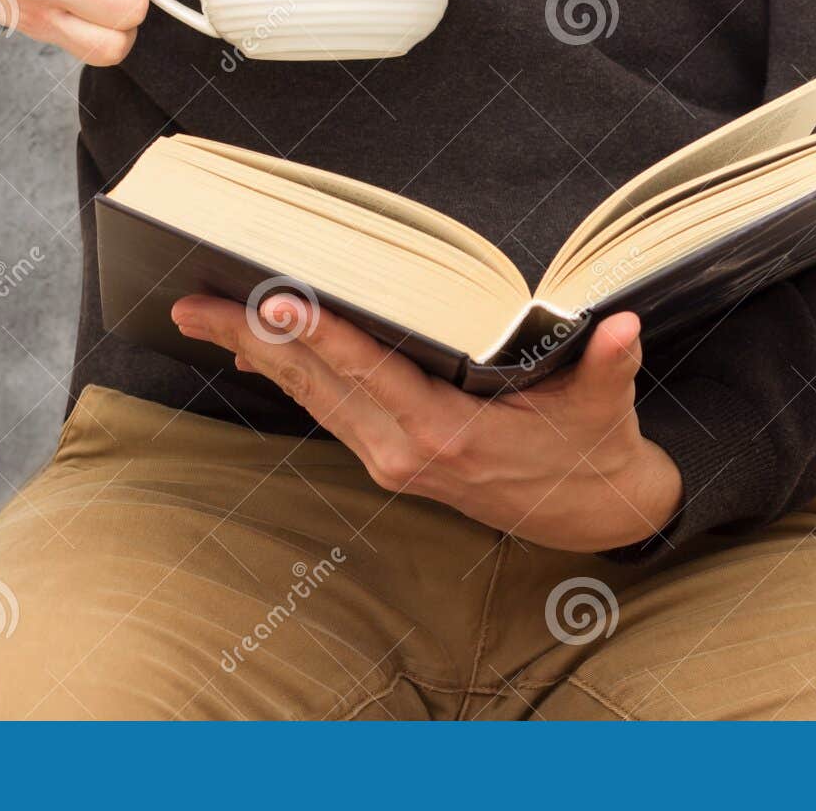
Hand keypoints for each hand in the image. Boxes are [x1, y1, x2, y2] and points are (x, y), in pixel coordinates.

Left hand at [170, 294, 682, 552]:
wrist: (590, 514)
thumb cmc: (593, 450)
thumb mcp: (605, 408)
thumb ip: (608, 365)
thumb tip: (622, 326)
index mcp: (449, 435)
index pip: (371, 373)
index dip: (319, 336)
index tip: (271, 303)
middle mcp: (405, 451)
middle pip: (317, 384)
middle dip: (252, 339)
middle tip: (193, 301)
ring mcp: (390, 459)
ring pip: (310, 398)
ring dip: (254, 355)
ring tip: (202, 314)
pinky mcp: (388, 457)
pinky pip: (325, 410)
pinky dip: (288, 375)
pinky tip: (254, 349)